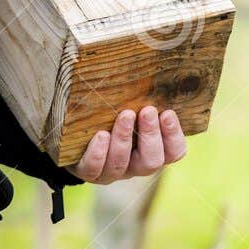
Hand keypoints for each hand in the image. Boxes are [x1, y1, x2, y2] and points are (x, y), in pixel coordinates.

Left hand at [69, 106, 186, 183]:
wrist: (74, 144)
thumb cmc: (110, 121)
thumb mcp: (129, 113)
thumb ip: (140, 104)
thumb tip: (149, 76)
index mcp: (150, 153)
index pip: (173, 152)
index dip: (173, 136)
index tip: (168, 113)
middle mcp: (134, 167)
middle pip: (151, 161)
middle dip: (151, 134)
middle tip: (148, 111)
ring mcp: (111, 172)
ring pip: (121, 163)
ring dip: (124, 138)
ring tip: (125, 115)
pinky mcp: (88, 172)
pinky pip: (93, 168)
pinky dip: (98, 152)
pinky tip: (101, 135)